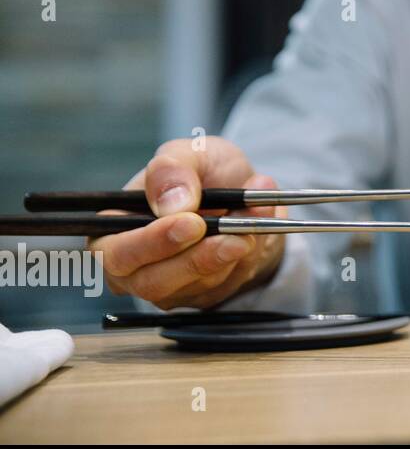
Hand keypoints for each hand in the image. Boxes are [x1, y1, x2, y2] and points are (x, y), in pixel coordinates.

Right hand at [90, 136, 285, 309]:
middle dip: (194, 259)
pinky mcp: (199, 295)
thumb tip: (172, 203)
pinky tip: (256, 235)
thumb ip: (174, 168)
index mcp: (113, 229)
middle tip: (231, 237)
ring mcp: (167, 286)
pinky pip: (220, 288)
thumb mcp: (191, 152)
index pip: (113, 251)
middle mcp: (133, 266)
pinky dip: (244, 261)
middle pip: (150, 281)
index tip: (192, 223)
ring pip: (191, 287)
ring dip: (226, 259)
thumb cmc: (205, 173)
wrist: (246, 197)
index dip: (150, 242)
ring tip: (251, 229)